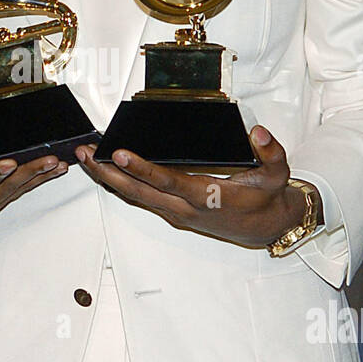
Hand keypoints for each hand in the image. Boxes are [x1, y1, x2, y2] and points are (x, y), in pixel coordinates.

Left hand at [75, 125, 320, 248]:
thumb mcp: (278, 175)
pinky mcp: (174, 212)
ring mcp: (177, 212)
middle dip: (108, 175)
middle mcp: (185, 208)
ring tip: (86, 158)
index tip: (119, 154)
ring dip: (108, 179)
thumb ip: (271, 153)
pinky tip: (106, 170)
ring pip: (135, 197)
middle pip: (139, 193)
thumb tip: (259, 133)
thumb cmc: (267, 198)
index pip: (168, 181)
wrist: (267, 227)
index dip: (142, 169)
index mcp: (207, 196)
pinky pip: (142, 198)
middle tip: (85, 155)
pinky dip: (121, 183)